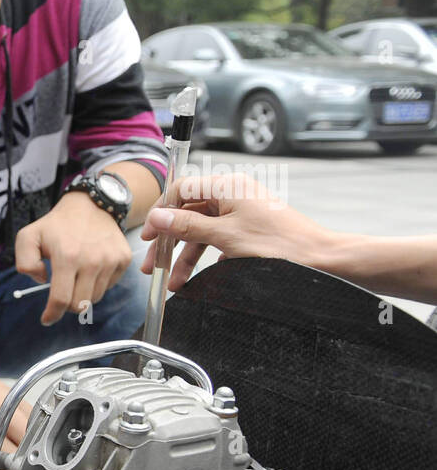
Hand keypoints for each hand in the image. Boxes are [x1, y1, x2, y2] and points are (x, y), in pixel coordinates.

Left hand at [14, 192, 132, 326]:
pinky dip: (97, 285)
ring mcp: (111, 260)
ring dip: (82, 295)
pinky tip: (89, 269)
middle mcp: (92, 260)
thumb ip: (24, 261)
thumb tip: (41, 280)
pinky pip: (108, 286)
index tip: (46, 319)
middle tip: (61, 294)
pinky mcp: (123, 259)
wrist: (91, 204)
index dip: (52, 314)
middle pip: (79, 305)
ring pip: (95, 298)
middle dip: (66, 306)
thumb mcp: (28, 236)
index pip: (61, 299)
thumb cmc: (57, 224)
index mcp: (67, 256)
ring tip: (75, 276)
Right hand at [138, 172, 326, 291]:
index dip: (160, 212)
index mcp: (227, 187)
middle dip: (169, 241)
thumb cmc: (279, 244)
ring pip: (201, 231)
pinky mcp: (248, 229)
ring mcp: (241, 212)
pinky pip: (217, 240)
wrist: (319, 259)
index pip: (181, 190)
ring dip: (185, 256)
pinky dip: (204, 258)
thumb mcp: (225, 236)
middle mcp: (233, 195)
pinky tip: (197, 277)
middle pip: (188, 214)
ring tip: (173, 281)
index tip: (149, 236)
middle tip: (153, 264)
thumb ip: (188, 226)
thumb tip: (158, 217)